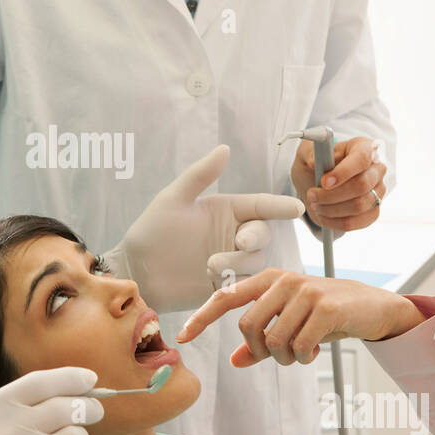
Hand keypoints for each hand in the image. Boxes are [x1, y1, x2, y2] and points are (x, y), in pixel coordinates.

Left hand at [108, 145, 304, 313]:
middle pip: (263, 235)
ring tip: (209, 265)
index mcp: (225, 211)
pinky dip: (234, 282)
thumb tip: (225, 148)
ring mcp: (229, 261)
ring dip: (238, 262)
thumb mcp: (173, 199)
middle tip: (240, 242)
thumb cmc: (150, 232)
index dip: (279, 206)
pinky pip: (244, 284)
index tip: (296, 208)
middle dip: (256, 238)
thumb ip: (200, 175)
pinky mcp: (224, 285)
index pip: (260, 205)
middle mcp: (232, 235)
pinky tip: (212, 281)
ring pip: (256, 262)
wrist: (137, 272)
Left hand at [175, 267, 425, 360]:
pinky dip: (304, 357)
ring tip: (303, 352)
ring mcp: (304, 292)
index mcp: (267, 280)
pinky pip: (299, 346)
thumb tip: (234, 361)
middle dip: (261, 351)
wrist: (372, 306)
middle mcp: (283, 281)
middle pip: (247, 327)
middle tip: (283, 355)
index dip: (202, 318)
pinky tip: (316, 349)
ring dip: (286, 358)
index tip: (182, 338)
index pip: (225, 298)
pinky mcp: (325, 308)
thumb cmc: (324, 315)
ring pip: (274, 341)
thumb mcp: (290, 325)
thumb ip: (261, 343)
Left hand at [291, 136, 386, 232]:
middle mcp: (376, 169)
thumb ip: (309, 151)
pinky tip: (323, 215)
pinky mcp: (373, 211)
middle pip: (362, 185)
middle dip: (331, 194)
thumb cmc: (318, 163)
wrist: (319, 184)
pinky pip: (357, 222)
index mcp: (364, 147)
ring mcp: (378, 191)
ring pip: (359, 206)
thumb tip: (313, 161)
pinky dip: (335, 222)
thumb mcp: (308, 152)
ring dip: (331, 209)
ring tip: (315, 204)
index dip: (343, 172)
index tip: (323, 182)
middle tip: (312, 195)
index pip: (361, 159)